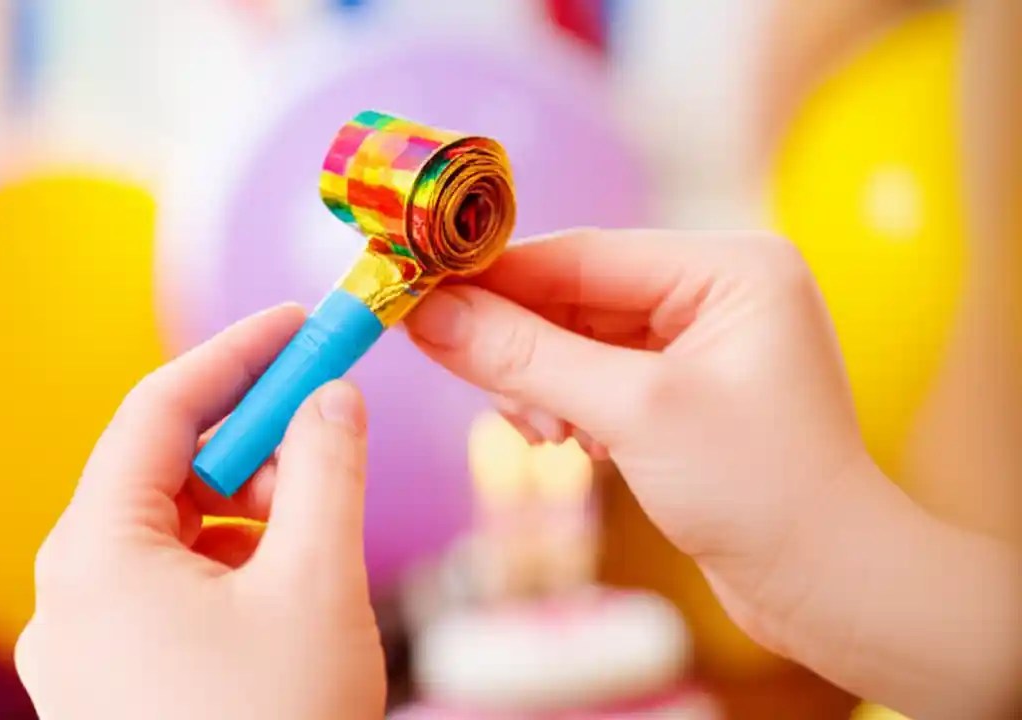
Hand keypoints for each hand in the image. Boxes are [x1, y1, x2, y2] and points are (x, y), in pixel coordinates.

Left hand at [15, 305, 385, 719]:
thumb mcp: (315, 584)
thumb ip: (327, 470)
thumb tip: (332, 396)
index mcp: (92, 556)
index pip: (159, 411)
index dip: (236, 355)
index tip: (301, 325)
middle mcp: (66, 594)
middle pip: (158, 470)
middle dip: (250, 441)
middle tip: (327, 428)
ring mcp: (79, 645)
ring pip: (165, 532)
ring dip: (243, 507)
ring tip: (314, 526)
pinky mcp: (105, 682)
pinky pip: (161, 589)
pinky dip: (224, 563)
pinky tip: (279, 586)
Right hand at [408, 229, 866, 609]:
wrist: (828, 588)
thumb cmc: (761, 491)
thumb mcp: (634, 414)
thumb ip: (526, 357)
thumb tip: (429, 314)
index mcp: (731, 267)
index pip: (583, 253)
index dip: (495, 275)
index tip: (420, 289)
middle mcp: (718, 292)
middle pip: (573, 295)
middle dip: (521, 344)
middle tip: (474, 382)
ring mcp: (700, 342)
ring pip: (576, 340)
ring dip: (541, 385)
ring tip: (546, 437)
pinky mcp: (683, 391)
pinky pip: (595, 376)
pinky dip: (565, 407)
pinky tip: (571, 445)